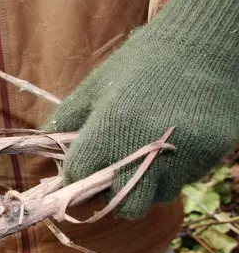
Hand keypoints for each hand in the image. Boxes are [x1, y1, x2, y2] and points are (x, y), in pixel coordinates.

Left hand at [44, 0, 238, 218]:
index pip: (80, 177)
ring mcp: (183, 159)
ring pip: (157, 197)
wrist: (203, 45)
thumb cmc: (141, 63)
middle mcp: (148, 151)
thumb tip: (43, 144)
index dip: (74, 175)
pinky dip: (172, 172)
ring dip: (145, 185)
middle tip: (110, 173)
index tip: (77, 167)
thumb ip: (66, 120)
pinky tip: (170, 143)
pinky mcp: (209, 159)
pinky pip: (184, 181)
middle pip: (124, 207)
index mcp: (112, 129)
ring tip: (143, 152)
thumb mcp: (95, 86)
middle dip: (112, 195)